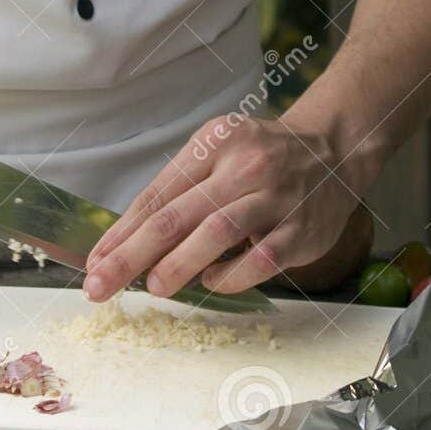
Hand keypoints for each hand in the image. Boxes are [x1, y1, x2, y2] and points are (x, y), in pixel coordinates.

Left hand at [83, 112, 369, 300]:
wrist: (336, 150)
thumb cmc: (263, 158)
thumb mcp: (219, 152)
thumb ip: (181, 190)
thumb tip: (128, 242)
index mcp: (214, 142)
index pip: (157, 194)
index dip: (121, 232)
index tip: (94, 262)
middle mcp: (243, 165)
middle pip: (176, 215)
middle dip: (131, 255)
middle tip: (101, 285)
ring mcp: (275, 197)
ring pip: (217, 232)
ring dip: (178, 264)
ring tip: (154, 287)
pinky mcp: (301, 230)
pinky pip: (260, 259)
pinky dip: (230, 276)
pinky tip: (211, 282)